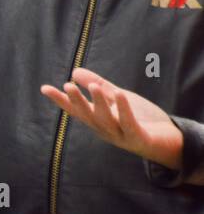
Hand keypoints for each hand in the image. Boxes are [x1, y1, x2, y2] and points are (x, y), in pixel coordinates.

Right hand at [41, 67, 183, 169]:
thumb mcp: (116, 99)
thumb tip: (75, 72)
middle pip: (88, 116)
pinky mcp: (138, 138)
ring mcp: (120, 135)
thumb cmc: (140, 119)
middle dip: (77, 102)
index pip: (75, 109)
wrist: (168, 141)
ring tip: (95, 86)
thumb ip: (98, 86)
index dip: (60, 100)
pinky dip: (124, 110)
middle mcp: (105, 130)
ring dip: (99, 103)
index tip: (44, 88)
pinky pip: (129, 123)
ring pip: (106, 119)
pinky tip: (119, 94)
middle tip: (68, 86)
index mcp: (97, 120)